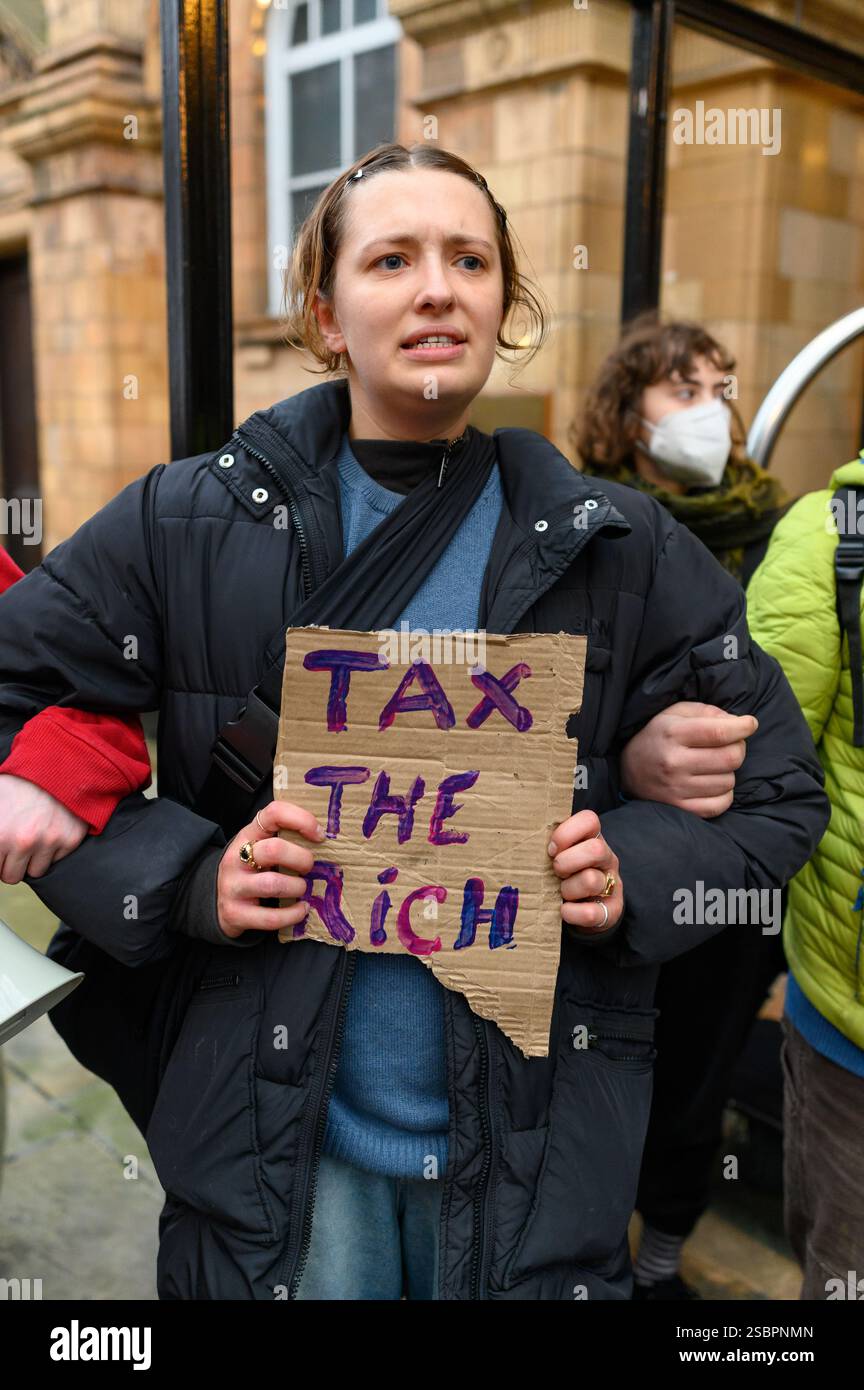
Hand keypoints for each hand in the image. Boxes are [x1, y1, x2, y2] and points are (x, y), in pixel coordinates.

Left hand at [0, 773, 89, 882]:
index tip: (3, 847)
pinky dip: (54, 849)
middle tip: (16, 844)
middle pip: (12, 876)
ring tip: (34, 836)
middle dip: (12, 863)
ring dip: (33, 859)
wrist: (58, 764)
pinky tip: (51, 829)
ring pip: (35, 872)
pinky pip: (57, 860)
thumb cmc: (20, 782)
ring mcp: (49, 842)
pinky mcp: (70, 841)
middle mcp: (23, 841)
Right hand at [217, 799, 325, 938]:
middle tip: (309, 867)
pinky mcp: (235, 914)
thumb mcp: (259, 847)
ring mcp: (233, 887)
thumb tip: (324, 838)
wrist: (214, 901)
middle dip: (302, 859)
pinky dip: (293, 914)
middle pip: (274, 849)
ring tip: (303, 888)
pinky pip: (270, 917)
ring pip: (273, 884)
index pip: (273, 813)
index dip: (301, 820)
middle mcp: (236, 859)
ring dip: (297, 887)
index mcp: (247, 835)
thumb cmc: (249, 870)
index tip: (318, 835)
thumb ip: (283, 838)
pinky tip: (302, 909)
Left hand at [547, 809, 622, 934]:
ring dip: (568, 889)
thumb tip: (520, 838)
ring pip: (591, 880)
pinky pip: (591, 913)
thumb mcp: (559, 855)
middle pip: (596, 849)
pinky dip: (572, 913)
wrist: (585, 908)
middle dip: (566, 862)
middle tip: (555, 871)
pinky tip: (564, 910)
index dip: (567, 833)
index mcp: (593, 838)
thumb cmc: (564, 874)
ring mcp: (612, 883)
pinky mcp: (612, 909)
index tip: (551, 849)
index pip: (590, 820)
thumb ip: (549, 844)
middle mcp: (606, 858)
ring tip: (560, 892)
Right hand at [619, 701, 758, 817]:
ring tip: (713, 765)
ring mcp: (676, 788)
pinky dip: (724, 794)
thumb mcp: (675, 713)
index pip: (720, 732)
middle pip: (731, 758)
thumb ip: (707, 712)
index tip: (750, 724)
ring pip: (729, 781)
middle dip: (738, 748)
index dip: (743, 727)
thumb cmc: (658, 736)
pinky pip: (721, 804)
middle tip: (730, 745)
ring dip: (728, 772)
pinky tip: (713, 784)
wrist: (628, 770)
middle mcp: (673, 762)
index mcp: (672, 733)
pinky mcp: (680, 808)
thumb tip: (738, 723)